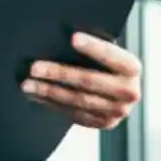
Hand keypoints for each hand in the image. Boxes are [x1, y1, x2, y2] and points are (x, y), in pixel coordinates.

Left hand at [23, 33, 141, 129]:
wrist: (123, 88)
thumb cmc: (108, 62)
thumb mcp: (110, 51)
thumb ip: (94, 47)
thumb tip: (63, 36)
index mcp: (132, 68)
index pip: (112, 56)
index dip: (93, 47)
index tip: (72, 38)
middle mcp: (129, 92)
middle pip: (89, 81)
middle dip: (58, 73)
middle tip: (34, 68)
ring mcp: (117, 112)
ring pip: (77, 100)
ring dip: (48, 92)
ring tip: (28, 84)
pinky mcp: (104, 123)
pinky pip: (74, 114)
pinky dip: (52, 104)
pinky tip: (37, 95)